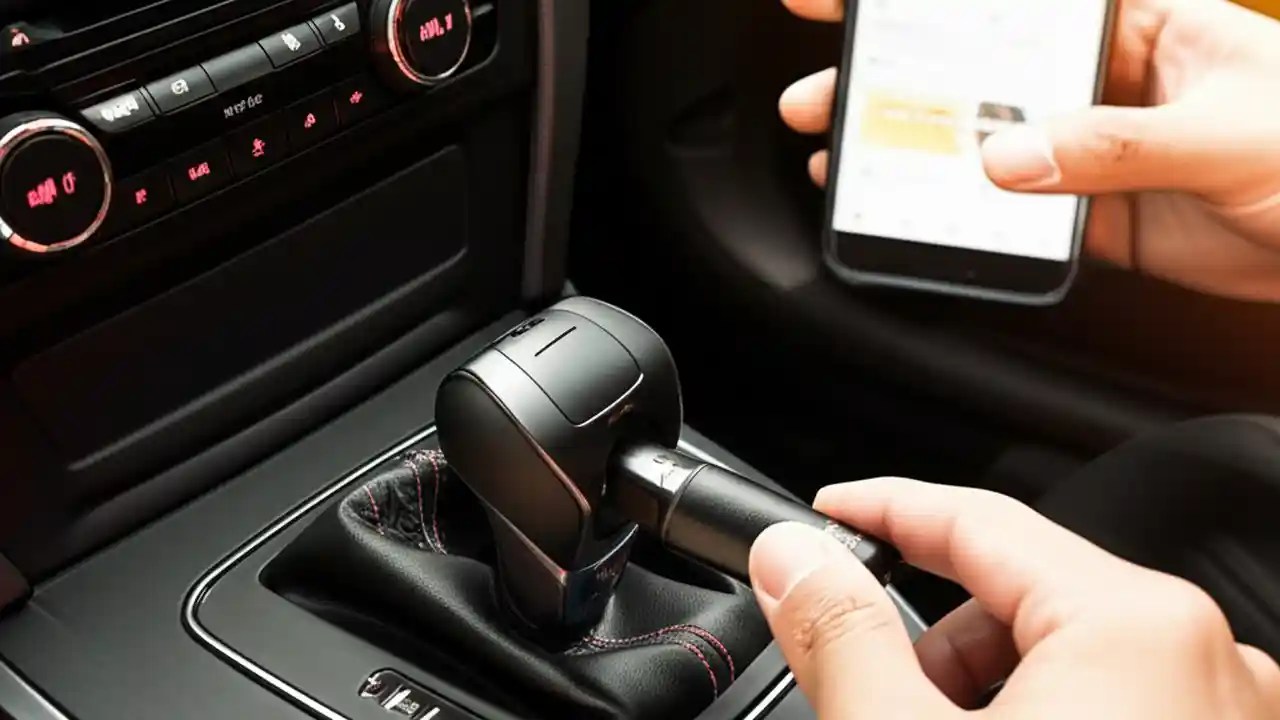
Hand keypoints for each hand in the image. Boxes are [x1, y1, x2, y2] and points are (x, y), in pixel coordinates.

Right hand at [747, 478, 1279, 717]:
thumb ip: (842, 635)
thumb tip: (792, 555)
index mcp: (1137, 628)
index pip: (975, 519)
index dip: (880, 511)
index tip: (822, 515)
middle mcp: (1209, 661)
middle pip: (1023, 594)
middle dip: (932, 634)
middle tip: (867, 689)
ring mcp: (1231, 718)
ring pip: (1072, 656)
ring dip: (985, 689)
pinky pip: (1120, 705)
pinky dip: (1048, 718)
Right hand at [781, 0, 1279, 301]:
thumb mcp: (1226, 132)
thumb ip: (1113, 144)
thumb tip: (1007, 158)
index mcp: (1142, 28)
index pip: (1023, 2)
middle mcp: (1106, 85)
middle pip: (982, 71)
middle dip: (897, 79)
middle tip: (825, 92)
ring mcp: (1095, 152)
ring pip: (986, 144)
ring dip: (917, 151)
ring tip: (845, 156)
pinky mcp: (1098, 217)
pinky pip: (1014, 212)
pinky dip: (961, 214)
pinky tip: (914, 208)